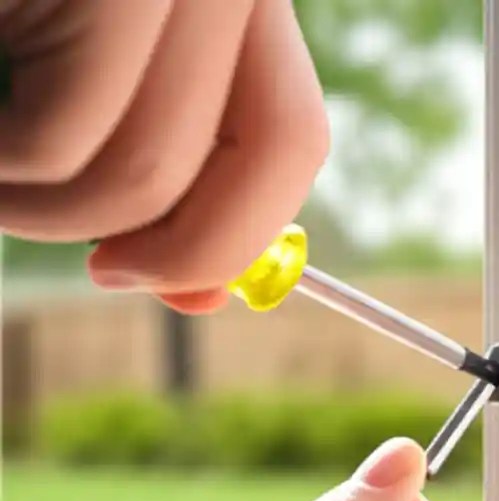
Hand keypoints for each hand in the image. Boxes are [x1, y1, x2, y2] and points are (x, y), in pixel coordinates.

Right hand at [0, 0, 328, 313]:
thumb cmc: (0, 33)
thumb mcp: (78, 93)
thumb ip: (156, 181)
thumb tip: (201, 297)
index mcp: (228, 1)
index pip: (293, 135)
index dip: (234, 228)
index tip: (141, 270)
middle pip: (266, 155)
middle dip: (162, 246)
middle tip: (65, 243)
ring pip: (150, 171)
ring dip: (42, 210)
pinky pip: (60, 138)